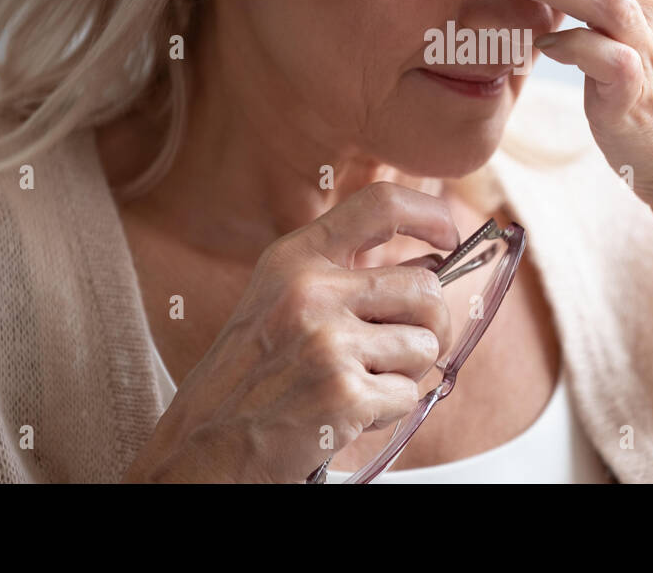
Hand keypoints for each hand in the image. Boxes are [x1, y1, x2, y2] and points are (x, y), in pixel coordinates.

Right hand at [121, 183, 455, 482]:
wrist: (203, 447)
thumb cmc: (249, 378)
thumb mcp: (281, 301)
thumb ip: (346, 276)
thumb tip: (433, 267)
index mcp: (295, 258)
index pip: (380, 205)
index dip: (429, 215)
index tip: (448, 237)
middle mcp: (310, 290)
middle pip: (425, 288)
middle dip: (431, 324)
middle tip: (406, 347)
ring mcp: (327, 341)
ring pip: (425, 345)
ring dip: (404, 372)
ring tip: (357, 383)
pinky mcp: (343, 392)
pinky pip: (408, 394)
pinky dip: (388, 410)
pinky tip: (346, 413)